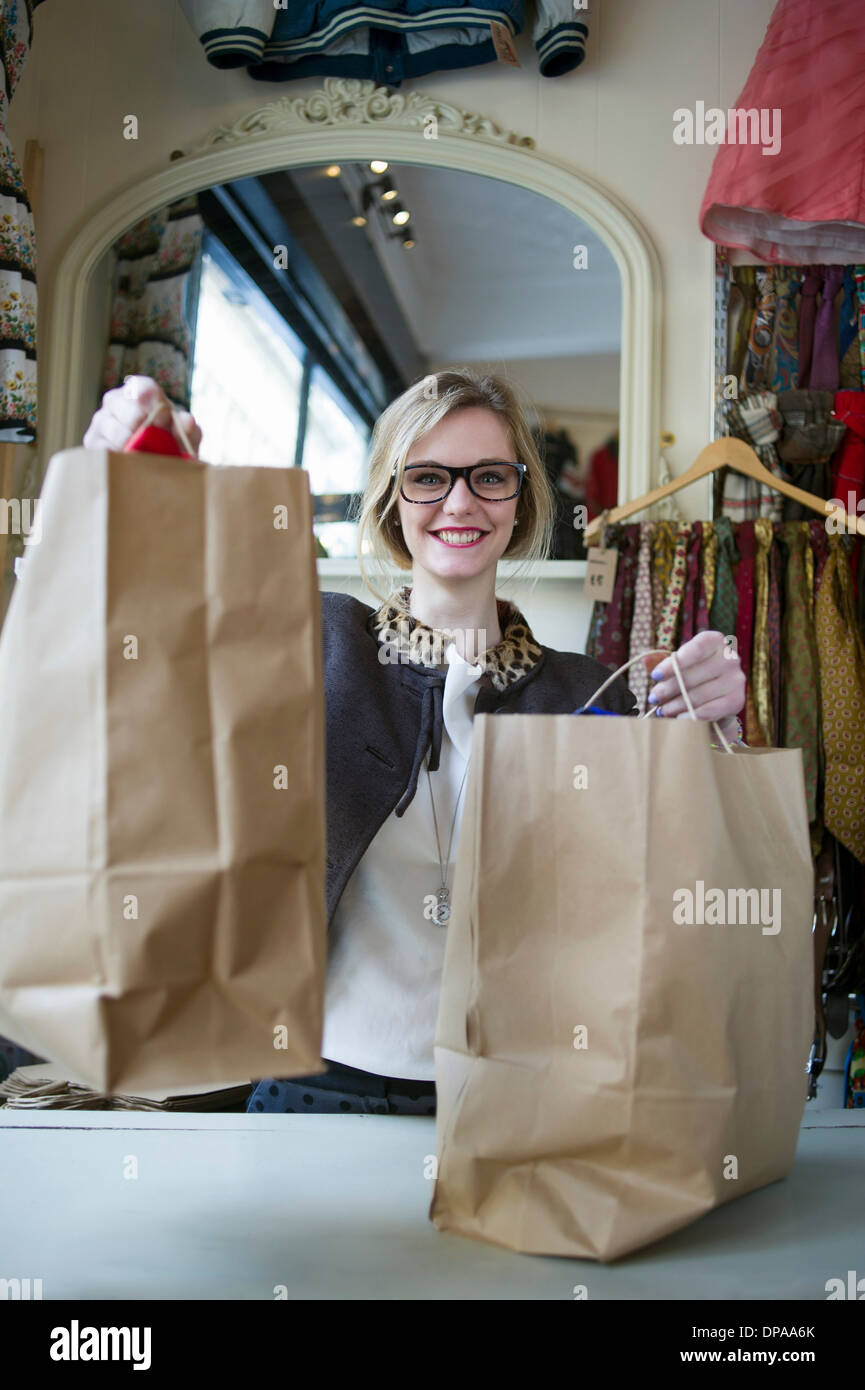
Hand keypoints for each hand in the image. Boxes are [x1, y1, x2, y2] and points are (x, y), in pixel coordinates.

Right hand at [83, 375, 201, 456]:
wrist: (155, 467)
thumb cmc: (170, 445)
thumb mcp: (185, 437)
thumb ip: (189, 428)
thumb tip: (187, 421)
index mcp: (138, 391)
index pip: (143, 388)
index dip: (156, 405)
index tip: (165, 422)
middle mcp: (115, 401)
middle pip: (130, 411)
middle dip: (147, 430)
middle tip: (157, 444)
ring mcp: (101, 421)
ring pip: (118, 433)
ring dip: (136, 448)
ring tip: (146, 456)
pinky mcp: (92, 442)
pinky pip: (105, 450)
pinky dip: (122, 458)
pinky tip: (132, 463)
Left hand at [645, 631, 744, 724]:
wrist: (717, 695)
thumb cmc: (694, 673)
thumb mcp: (680, 663)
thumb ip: (664, 662)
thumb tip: (646, 663)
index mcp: (715, 641)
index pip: (695, 649)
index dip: (673, 663)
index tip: (654, 676)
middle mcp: (730, 658)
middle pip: (693, 675)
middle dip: (668, 689)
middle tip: (653, 698)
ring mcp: (736, 679)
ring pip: (698, 695)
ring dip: (675, 705)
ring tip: (662, 710)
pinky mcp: (737, 700)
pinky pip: (709, 710)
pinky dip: (691, 716)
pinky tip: (678, 719)